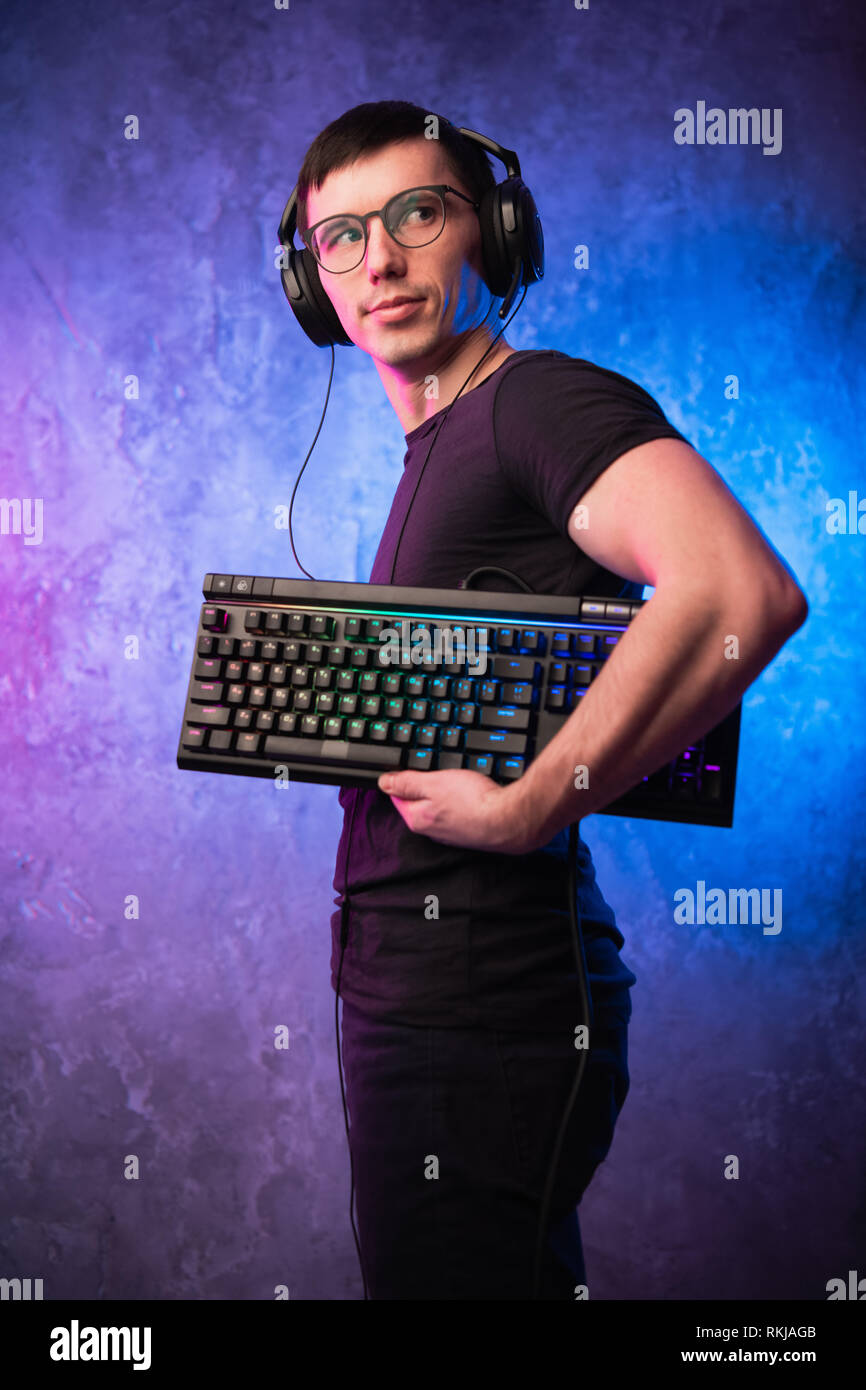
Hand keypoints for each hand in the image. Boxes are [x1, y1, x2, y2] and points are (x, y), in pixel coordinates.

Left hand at [376, 767, 539, 853]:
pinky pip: (458, 813)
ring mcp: (451, 834)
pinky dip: (462, 803)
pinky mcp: (470, 833)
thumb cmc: (473, 802)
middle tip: (440, 771)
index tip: (412, 767)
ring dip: (446, 794)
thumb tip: (383, 782)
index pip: (397, 796)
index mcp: (417, 818)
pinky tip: (472, 795)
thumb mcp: (434, 783)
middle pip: (419, 802)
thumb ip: (407, 783)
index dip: (403, 777)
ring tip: (459, 782)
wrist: (510, 821)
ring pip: (440, 808)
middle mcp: (431, 831)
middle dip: (425, 787)